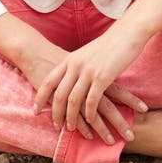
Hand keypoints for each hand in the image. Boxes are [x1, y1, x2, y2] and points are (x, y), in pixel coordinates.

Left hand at [33, 30, 147, 142]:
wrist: (126, 33)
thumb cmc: (108, 44)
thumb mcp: (86, 53)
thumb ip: (76, 65)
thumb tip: (70, 79)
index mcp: (70, 59)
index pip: (49, 81)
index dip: (40, 97)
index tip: (35, 110)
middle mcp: (76, 65)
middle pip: (59, 94)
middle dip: (55, 113)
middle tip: (55, 126)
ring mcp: (88, 71)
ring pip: (73, 100)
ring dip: (71, 117)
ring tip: (70, 129)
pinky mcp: (103, 77)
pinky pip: (92, 101)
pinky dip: (89, 114)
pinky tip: (90, 121)